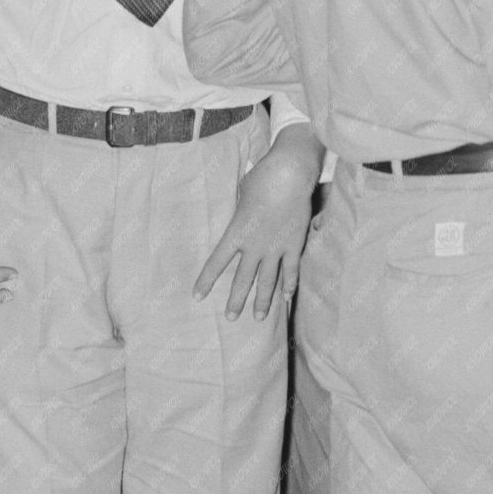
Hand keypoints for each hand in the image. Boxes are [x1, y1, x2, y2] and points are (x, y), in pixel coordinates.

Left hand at [195, 125, 322, 321]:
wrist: (289, 175)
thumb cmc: (262, 178)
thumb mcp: (242, 195)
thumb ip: (241, 211)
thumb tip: (243, 213)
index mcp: (236, 232)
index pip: (216, 263)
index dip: (206, 281)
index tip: (197, 297)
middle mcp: (254, 245)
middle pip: (243, 279)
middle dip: (235, 301)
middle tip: (230, 318)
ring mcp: (276, 247)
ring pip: (268, 281)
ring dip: (263, 301)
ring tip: (258, 317)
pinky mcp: (295, 244)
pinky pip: (291, 270)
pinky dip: (289, 284)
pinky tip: (286, 297)